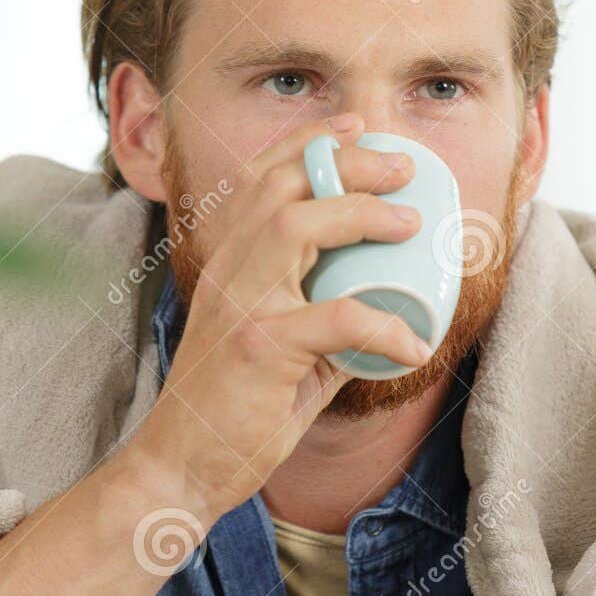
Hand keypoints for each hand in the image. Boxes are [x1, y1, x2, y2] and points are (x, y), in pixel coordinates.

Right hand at [131, 113, 430, 522]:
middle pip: (281, 186)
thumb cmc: (232, 412)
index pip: (258, 179)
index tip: (354, 126)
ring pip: (294, 226)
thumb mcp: (281, 354)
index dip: (306, 142)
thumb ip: (322, 324)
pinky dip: (382, 325)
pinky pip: (332, 318)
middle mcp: (227, 273)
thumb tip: (385, 312)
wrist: (182, 469)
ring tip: (410, 222)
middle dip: (345, 162)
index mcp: (227, 265)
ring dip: (359, 214)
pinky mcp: (256, 349)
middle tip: (402, 168)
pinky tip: (414, 343)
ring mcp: (238, 307)